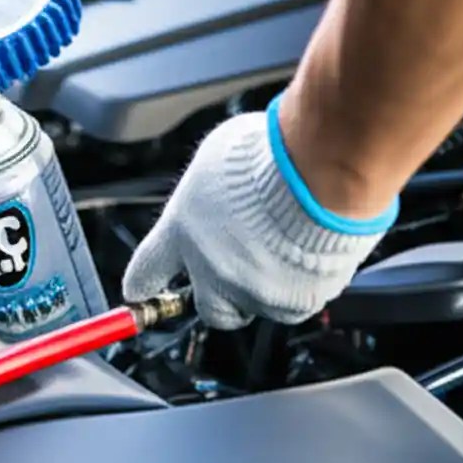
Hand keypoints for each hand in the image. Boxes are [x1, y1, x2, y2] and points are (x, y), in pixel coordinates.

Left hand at [121, 102, 396, 328]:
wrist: (324, 170)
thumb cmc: (271, 153)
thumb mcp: (216, 157)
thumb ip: (205, 191)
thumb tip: (212, 195)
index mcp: (182, 231)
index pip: (146, 271)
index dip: (142, 283)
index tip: (138, 292)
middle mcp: (211, 268)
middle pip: (207, 309)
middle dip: (220, 298)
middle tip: (238, 274)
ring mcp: (254, 290)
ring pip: (256, 307)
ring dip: (265, 288)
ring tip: (286, 249)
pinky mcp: (296, 301)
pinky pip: (295, 305)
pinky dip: (301, 288)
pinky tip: (310, 256)